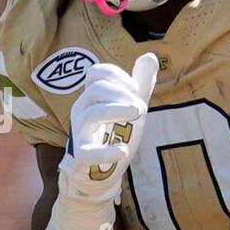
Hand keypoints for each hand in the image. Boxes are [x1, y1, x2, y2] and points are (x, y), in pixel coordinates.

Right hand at [53, 53, 158, 229]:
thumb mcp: (130, 108)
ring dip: (117, 111)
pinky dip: (107, 152)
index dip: (117, 75)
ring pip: (92, 113)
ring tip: (139, 115)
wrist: (98, 174)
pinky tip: (122, 151)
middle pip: (95, 89)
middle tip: (141, 107)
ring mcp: (80, 133)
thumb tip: (150, 55)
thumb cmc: (113, 135)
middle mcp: (81, 111)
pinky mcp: (81, 158)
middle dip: (122, 93)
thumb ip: (140, 85)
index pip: (95, 73)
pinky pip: (88, 152)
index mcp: (91, 97)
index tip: (134, 88)